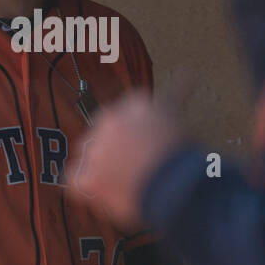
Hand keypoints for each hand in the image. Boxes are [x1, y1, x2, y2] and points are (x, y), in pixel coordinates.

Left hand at [69, 92, 185, 229]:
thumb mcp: (179, 115)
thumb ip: (177, 93)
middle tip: (135, 166)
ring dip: (101, 166)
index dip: (134, 131)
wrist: (173, 186)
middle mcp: (109, 121)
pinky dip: (86, 186)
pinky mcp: (86, 178)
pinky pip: (75, 180)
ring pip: (89, 155)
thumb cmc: (181, 152)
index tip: (145, 143)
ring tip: (123, 181)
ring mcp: (95, 150)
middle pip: (104, 133)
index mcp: (132, 104)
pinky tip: (103, 191)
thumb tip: (189, 73)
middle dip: (116, 148)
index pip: (126, 111)